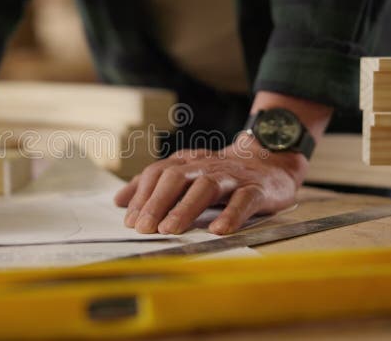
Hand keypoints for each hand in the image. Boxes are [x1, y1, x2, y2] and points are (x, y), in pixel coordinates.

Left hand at [114, 133, 306, 234]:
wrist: (271, 161)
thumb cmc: (222, 174)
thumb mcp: (186, 174)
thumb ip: (153, 186)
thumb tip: (119, 201)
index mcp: (187, 162)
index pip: (158, 173)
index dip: (142, 195)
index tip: (130, 220)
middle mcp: (206, 166)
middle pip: (176, 177)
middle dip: (157, 203)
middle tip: (144, 228)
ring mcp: (232, 176)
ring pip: (206, 187)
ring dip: (185, 209)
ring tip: (169, 230)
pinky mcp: (257, 188)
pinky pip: (244, 200)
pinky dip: (231, 214)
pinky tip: (219, 230)